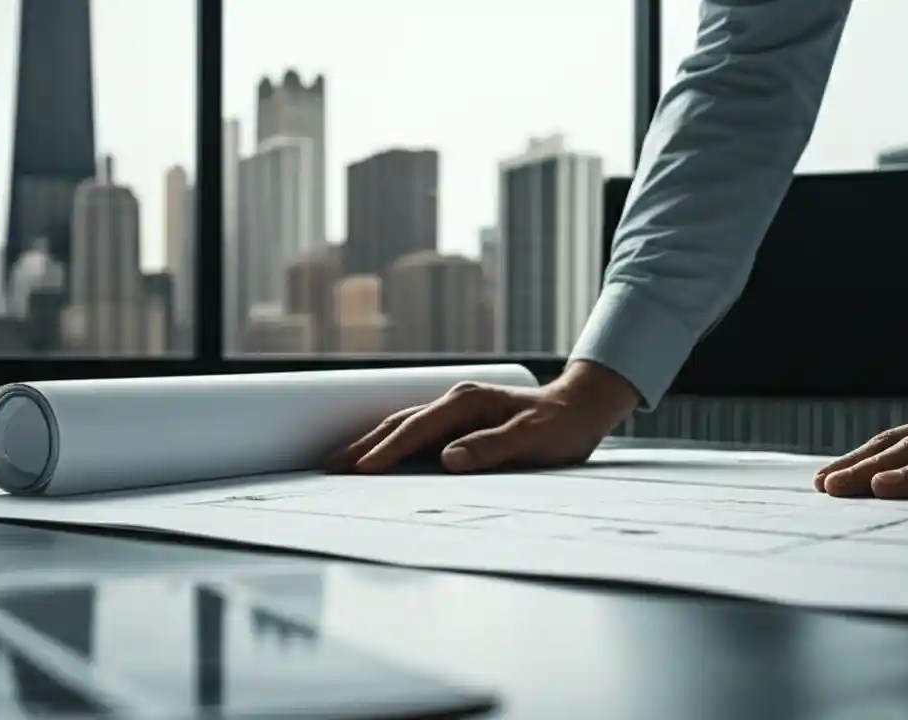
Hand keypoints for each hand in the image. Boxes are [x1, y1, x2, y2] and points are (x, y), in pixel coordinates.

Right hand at [324, 361, 639, 473]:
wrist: (581, 408)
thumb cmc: (560, 427)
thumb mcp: (533, 441)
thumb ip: (493, 449)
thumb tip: (448, 458)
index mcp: (467, 403)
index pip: (417, 429)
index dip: (387, 451)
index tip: (360, 471)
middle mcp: (456, 401)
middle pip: (398, 423)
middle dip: (362, 446)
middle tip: (327, 467)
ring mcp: (455, 410)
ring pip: (402, 426)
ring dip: (370, 444)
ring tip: (338, 462)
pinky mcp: (459, 422)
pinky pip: (416, 432)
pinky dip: (391, 444)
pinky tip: (377, 457)